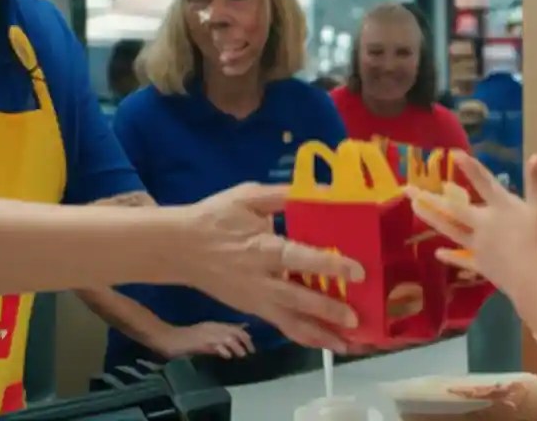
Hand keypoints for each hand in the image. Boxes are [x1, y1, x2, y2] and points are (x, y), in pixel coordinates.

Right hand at [150, 322, 253, 359]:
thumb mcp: (203, 337)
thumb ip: (216, 340)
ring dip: (237, 346)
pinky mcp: (202, 342)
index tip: (251, 343)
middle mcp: (212, 327)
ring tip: (243, 355)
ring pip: (229, 337)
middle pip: (235, 331)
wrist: (167, 338)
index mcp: (213, 325)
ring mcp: (207, 334)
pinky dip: (224, 350)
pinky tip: (227, 356)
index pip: (234, 326)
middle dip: (246, 340)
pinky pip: (217, 345)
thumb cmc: (183, 339)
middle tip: (251, 351)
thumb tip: (230, 347)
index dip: (245, 334)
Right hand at [180, 183, 363, 353]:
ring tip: (348, 346)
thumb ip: (284, 195)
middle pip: (298, 299)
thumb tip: (324, 190)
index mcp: (261, 248)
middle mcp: (261, 280)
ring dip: (320, 336)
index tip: (358, 271)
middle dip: (328, 311)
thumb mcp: (247, 197)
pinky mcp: (254, 310)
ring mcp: (257, 300)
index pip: (299, 258)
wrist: (178, 248)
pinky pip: (284, 327)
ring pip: (291, 323)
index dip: (329, 265)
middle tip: (357, 319)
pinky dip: (306, 337)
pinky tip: (327, 342)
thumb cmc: (215, 218)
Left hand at [408, 152, 536, 299]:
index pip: (484, 182)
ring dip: (432, 218)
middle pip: (454, 208)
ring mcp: (480, 246)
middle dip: (431, 197)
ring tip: (414, 208)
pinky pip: (462, 259)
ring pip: (451, 230)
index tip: (453, 153)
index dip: (470, 168)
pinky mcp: (482, 266)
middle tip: (407, 189)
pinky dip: (450, 256)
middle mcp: (484, 224)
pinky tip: (437, 253)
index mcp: (502, 208)